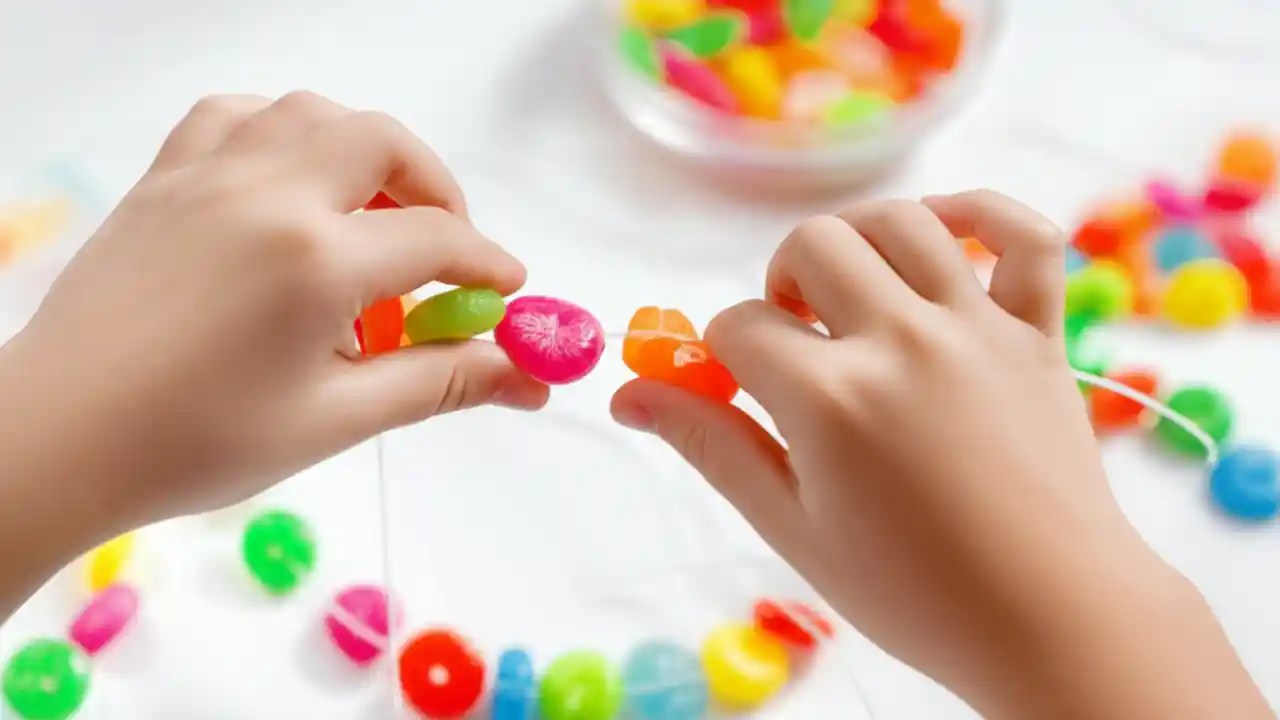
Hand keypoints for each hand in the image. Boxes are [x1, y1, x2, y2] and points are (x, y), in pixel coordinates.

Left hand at [3, 92, 548, 530]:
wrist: (59, 436)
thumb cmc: (194, 443)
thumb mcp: (334, 418)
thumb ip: (438, 382)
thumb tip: (525, 378)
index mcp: (316, 260)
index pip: (437, 239)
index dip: (487, 265)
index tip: (506, 292)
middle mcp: (267, 194)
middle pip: (384, 145)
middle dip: (437, 189)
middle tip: (445, 250)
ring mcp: (209, 176)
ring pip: (314, 113)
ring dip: (365, 151)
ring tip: (373, 213)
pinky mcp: (166, 179)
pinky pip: (237, 116)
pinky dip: (283, 132)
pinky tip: (290, 184)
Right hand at [612, 192, 1268, 717]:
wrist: (1052, 620)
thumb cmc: (914, 593)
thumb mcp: (792, 528)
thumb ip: (711, 445)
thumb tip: (628, 395)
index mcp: (832, 397)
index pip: (740, 326)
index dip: (721, 354)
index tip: (740, 389)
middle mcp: (903, 339)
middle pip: (814, 244)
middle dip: (782, 282)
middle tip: (795, 339)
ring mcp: (980, 327)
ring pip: (904, 220)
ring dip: (858, 240)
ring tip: (852, 292)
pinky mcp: (1040, 332)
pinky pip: (1023, 235)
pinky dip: (982, 214)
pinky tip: (944, 234)